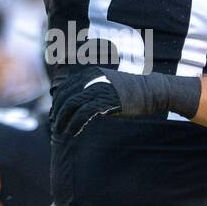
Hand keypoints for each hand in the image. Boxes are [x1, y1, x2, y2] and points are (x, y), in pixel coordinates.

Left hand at [50, 67, 200, 138]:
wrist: (151, 91)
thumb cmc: (130, 92)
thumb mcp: (108, 86)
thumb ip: (93, 91)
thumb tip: (78, 104)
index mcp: (90, 73)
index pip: (65, 87)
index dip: (57, 103)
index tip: (55, 116)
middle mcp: (92, 78)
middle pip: (65, 96)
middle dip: (57, 113)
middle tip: (55, 126)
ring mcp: (99, 88)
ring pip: (71, 104)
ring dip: (63, 120)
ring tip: (61, 132)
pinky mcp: (106, 100)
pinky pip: (84, 113)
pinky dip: (75, 124)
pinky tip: (73, 133)